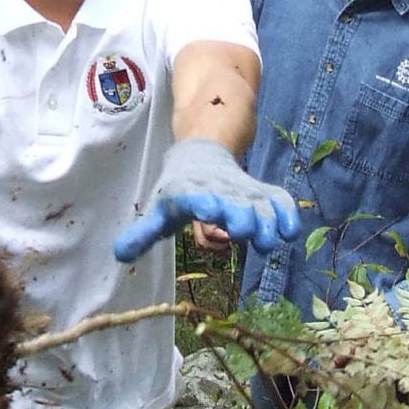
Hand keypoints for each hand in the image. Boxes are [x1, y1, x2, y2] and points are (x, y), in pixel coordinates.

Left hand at [114, 140, 299, 262]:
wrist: (202, 153)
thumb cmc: (177, 189)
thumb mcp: (160, 209)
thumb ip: (143, 233)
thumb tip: (119, 256)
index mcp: (190, 194)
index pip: (195, 198)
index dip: (202, 204)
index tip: (207, 212)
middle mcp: (220, 191)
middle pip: (233, 204)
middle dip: (239, 217)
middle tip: (241, 232)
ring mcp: (243, 192)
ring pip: (259, 205)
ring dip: (265, 221)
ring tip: (267, 241)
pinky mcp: (261, 193)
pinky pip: (278, 200)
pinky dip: (286, 212)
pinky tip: (289, 231)